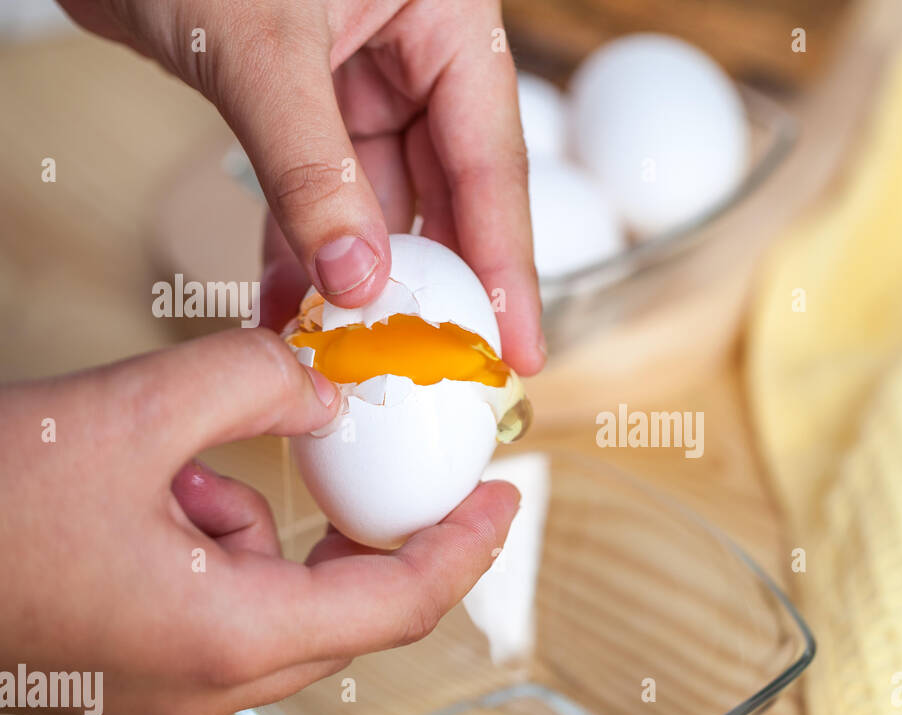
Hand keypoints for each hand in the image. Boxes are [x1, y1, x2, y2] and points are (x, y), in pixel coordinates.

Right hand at [0, 330, 519, 714]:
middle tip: (372, 464)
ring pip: (274, 605)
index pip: (401, 606)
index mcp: (228, 637)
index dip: (465, 549)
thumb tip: (321, 389)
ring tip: (184, 468)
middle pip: (344, 612)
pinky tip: (144, 496)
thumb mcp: (130, 411)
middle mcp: (206, 687)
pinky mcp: (128, 676)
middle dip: (360, 530)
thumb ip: (249, 383)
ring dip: (260, 527)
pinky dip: (211, 546)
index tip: (502, 501)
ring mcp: (163, 693)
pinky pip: (215, 612)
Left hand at [60, 0, 544, 369]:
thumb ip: (310, 167)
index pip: (493, 161)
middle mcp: (414, 50)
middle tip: (437, 367)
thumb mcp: (259, 47)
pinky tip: (293, 309)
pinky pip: (315, 193)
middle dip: (434, 283)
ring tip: (353, 353)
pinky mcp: (298, 101)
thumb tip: (356, 279)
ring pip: (377, 202)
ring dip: (359, 279)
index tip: (516, 348)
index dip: (507, 264)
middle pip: (447, 191)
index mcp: (447, 17)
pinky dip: (302, 251)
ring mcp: (356, 76)